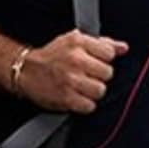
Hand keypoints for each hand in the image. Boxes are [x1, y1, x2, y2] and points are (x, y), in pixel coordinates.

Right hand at [14, 29, 128, 113]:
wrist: (25, 70)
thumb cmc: (52, 56)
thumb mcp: (75, 41)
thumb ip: (102, 43)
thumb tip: (123, 48)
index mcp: (78, 42)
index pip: (110, 53)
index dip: (104, 60)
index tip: (95, 63)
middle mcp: (75, 60)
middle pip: (108, 73)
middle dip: (100, 77)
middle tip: (88, 76)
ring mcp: (70, 79)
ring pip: (100, 90)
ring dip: (93, 92)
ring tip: (82, 87)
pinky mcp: (65, 98)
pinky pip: (89, 106)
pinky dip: (85, 105)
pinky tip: (77, 97)